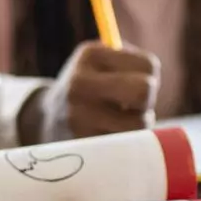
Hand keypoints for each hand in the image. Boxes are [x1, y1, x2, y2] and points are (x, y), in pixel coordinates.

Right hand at [22, 43, 157, 141]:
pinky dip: (125, 143)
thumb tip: (152, 80)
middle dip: (147, 101)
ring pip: (139, 124)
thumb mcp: (103, 61)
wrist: (48, 118)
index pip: (149, 65)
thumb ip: (133, 63)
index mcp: (91, 55)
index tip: (135, 81)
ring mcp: (78, 117)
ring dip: (138, 125)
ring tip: (121, 121)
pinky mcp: (82, 144)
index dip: (149, 76)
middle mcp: (80, 84)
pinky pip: (126, 145)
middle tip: (136, 105)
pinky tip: (110, 135)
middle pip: (143, 91)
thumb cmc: (92, 86)